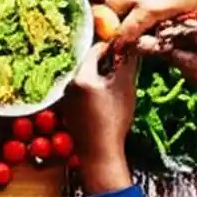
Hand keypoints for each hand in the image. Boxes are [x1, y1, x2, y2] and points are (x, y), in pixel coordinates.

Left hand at [61, 43, 136, 193]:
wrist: (99, 152)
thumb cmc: (114, 119)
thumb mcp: (125, 87)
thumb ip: (126, 63)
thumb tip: (130, 44)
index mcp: (81, 76)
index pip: (95, 51)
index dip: (111, 47)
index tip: (123, 48)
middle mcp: (68, 84)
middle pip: (88, 64)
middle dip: (105, 63)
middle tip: (122, 66)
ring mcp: (65, 98)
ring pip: (85, 79)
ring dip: (99, 77)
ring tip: (115, 85)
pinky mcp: (67, 110)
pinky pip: (81, 92)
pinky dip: (92, 91)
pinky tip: (105, 101)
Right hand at [136, 22, 196, 114]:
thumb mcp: (190, 67)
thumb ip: (166, 53)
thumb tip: (141, 42)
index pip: (176, 25)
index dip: (157, 32)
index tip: (141, 40)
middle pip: (187, 29)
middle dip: (169, 38)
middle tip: (152, 49)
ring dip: (181, 46)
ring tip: (167, 57)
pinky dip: (194, 52)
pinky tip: (189, 64)